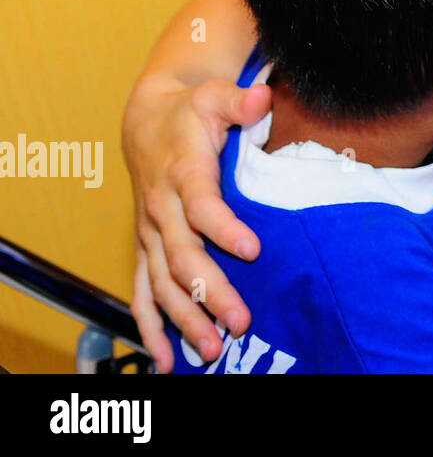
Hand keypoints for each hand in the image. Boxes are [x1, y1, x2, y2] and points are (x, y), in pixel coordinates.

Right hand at [123, 77, 269, 371]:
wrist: (147, 121)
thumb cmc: (191, 111)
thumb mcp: (215, 96)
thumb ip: (241, 100)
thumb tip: (264, 96)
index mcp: (182, 174)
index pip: (202, 206)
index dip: (223, 228)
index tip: (252, 249)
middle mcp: (161, 210)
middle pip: (183, 257)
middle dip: (209, 291)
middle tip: (239, 320)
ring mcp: (150, 234)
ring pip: (162, 285)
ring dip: (184, 320)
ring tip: (212, 350)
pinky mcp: (146, 249)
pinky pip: (143, 294)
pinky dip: (151, 328)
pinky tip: (168, 360)